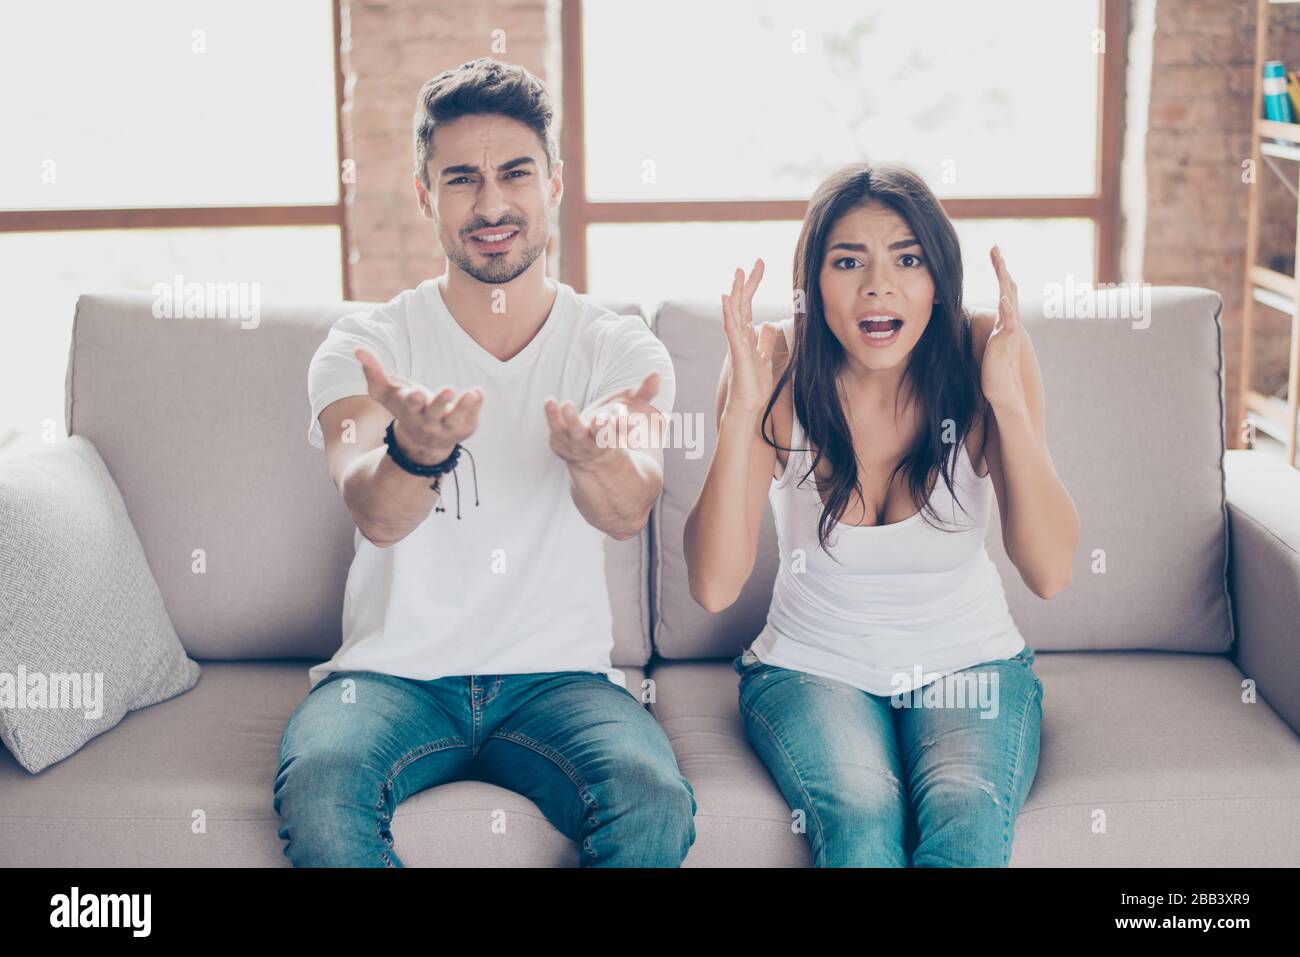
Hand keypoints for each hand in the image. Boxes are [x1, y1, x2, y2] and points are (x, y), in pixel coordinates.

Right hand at [356, 347, 482, 465]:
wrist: (422, 442)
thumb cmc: (404, 408)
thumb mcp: (386, 392)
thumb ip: (373, 372)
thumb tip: (358, 350)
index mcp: (411, 410)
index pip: (411, 405)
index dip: (415, 400)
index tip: (418, 393)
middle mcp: (429, 421)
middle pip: (434, 412)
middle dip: (440, 402)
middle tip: (448, 389)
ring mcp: (448, 426)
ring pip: (457, 419)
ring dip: (465, 407)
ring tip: (472, 393)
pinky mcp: (464, 426)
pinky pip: (472, 418)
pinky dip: (477, 407)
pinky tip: (479, 393)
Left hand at [544, 371, 661, 467]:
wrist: (590, 455)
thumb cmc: (613, 425)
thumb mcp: (631, 408)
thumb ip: (644, 392)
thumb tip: (657, 373)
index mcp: (617, 436)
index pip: (621, 431)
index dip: (622, 425)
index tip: (625, 421)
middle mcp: (596, 443)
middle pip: (599, 437)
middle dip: (600, 430)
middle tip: (600, 420)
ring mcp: (576, 443)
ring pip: (576, 433)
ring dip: (572, 420)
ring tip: (568, 405)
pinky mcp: (558, 439)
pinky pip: (556, 428)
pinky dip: (553, 416)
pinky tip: (551, 401)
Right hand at [721, 259, 777, 415]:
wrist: (747, 405)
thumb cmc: (753, 385)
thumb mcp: (765, 358)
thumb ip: (764, 341)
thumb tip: (768, 325)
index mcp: (746, 334)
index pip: (749, 304)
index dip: (754, 284)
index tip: (759, 266)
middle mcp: (739, 335)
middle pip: (743, 302)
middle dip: (749, 281)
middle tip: (756, 261)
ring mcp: (736, 342)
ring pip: (735, 312)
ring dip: (736, 291)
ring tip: (738, 272)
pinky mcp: (737, 352)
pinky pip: (731, 329)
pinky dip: (728, 313)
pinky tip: (727, 298)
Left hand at [980, 245, 1028, 412]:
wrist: (1003, 398)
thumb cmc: (992, 377)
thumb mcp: (982, 350)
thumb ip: (981, 337)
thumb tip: (967, 328)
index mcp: (1002, 325)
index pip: (1001, 294)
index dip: (998, 274)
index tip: (992, 254)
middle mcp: (1008, 326)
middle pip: (1008, 290)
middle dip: (1002, 269)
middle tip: (996, 249)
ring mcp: (1009, 334)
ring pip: (1010, 301)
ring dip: (1005, 281)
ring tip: (1001, 263)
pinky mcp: (1006, 345)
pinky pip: (1010, 324)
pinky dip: (1008, 310)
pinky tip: (1004, 298)